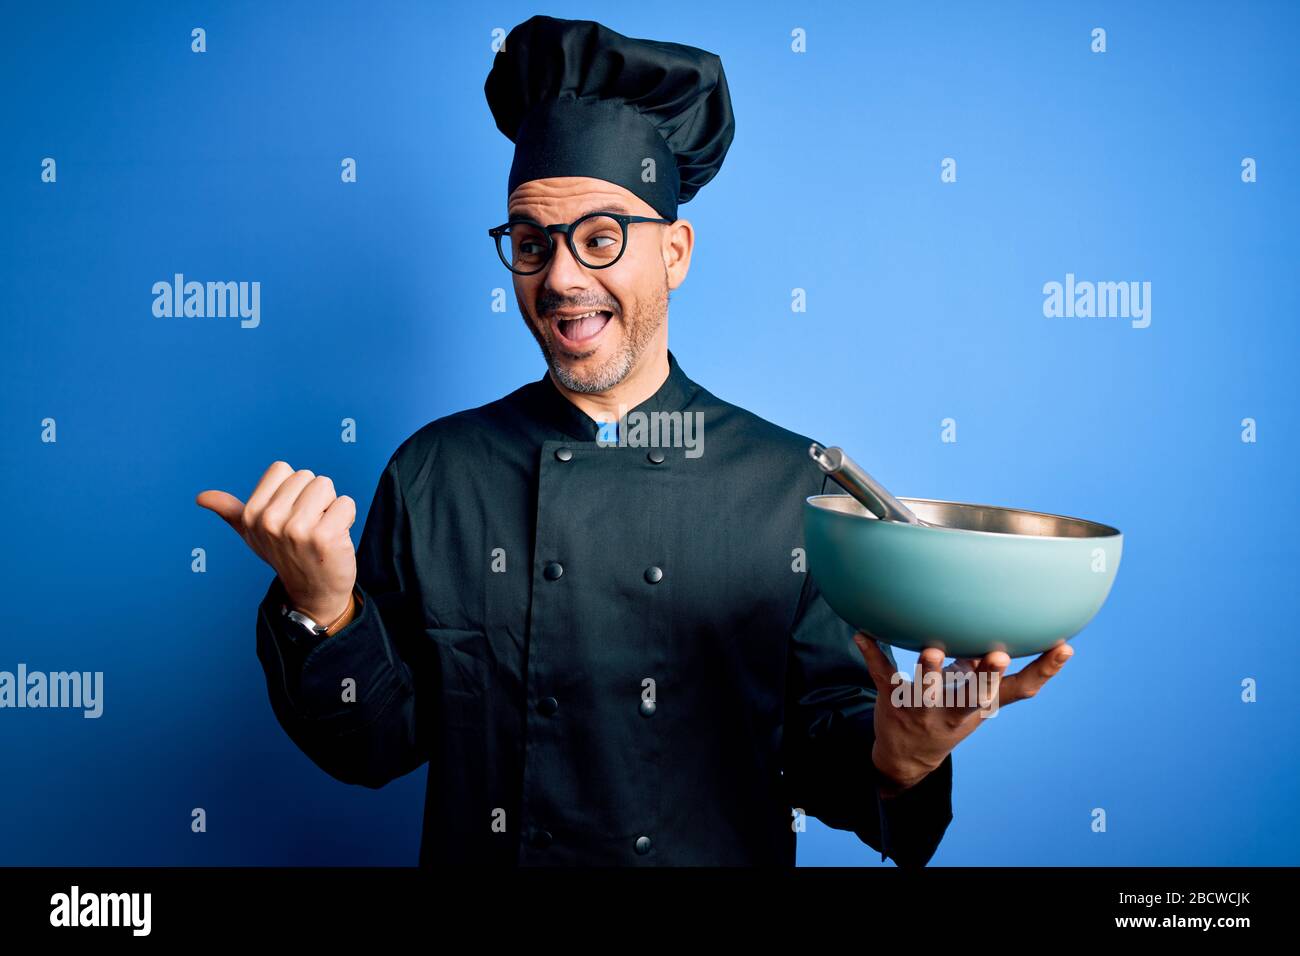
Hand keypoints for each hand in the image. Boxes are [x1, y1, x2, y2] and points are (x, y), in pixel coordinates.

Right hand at [195, 460, 357, 622]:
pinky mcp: (324, 537)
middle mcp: (270, 520)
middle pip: (307, 477)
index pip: (282, 469)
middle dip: (314, 498)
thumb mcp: (251, 533)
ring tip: (322, 531)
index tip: (291, 514)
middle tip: (309, 527)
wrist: (312, 593)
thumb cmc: (285, 555)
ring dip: (331, 507)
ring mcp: (296, 529)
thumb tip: (201, 497)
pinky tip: (336, 539)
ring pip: (327, 486)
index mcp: (251, 514)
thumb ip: (230, 511)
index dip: (293, 489)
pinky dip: (347, 518)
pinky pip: (346, 503)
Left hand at [854, 634, 1074, 792]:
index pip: (1020, 690)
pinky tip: (863, 635)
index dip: (1045, 671)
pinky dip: (872, 654)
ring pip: (927, 691)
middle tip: (996, 656)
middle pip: (974, 697)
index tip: (1064, 647)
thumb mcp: (976, 700)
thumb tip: (1006, 626)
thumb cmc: (950, 713)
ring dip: (929, 670)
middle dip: (985, 677)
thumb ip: (990, 670)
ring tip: (932, 650)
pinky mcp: (892, 701)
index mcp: (981, 705)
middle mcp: (955, 710)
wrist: (908, 756)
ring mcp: (922, 708)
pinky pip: (883, 676)